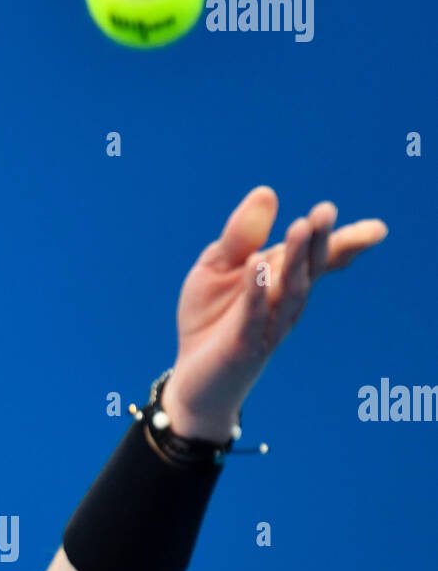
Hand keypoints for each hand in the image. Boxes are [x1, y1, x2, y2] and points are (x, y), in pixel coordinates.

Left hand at [160, 186, 387, 439]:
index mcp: (283, 277)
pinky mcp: (244, 345)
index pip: (319, 257)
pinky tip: (258, 265)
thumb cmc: (210, 318)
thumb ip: (240, 235)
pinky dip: (256, 292)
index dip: (346, 244)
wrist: (194, 377)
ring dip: (296, 260)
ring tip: (300, 226)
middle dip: (319, 241)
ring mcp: (268, 325)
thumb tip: (268, 193)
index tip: (376, 230)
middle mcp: (284, 302)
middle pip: (309, 269)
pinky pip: (253, 316)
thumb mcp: (217, 266)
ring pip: (288, 291)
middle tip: (325, 212)